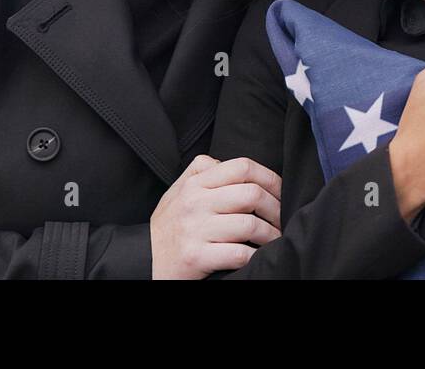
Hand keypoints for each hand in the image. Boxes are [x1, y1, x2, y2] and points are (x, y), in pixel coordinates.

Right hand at [148, 154, 282, 278]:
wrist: (141, 259)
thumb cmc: (168, 226)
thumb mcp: (178, 191)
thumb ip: (202, 172)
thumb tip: (231, 165)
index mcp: (195, 184)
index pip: (242, 167)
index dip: (270, 178)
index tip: (281, 192)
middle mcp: (194, 203)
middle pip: (251, 194)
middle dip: (276, 208)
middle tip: (282, 219)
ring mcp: (195, 230)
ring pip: (250, 225)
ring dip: (270, 235)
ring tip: (274, 240)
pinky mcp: (196, 257)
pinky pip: (238, 253)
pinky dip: (255, 256)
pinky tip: (257, 256)